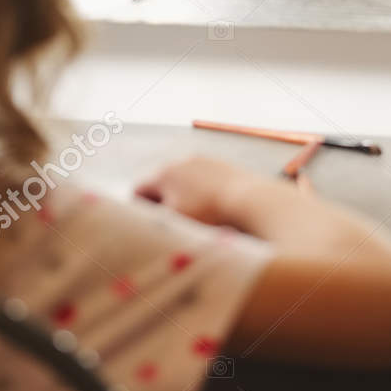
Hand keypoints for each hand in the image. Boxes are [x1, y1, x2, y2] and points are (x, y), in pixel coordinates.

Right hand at [134, 154, 312, 229]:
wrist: (253, 201)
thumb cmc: (209, 215)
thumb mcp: (173, 223)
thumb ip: (151, 223)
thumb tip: (138, 226)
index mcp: (164, 173)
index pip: (138, 192)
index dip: (138, 212)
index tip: (147, 229)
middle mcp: (182, 161)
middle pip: (162, 186)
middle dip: (162, 205)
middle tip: (171, 227)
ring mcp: (206, 161)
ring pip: (185, 185)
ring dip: (185, 201)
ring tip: (196, 221)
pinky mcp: (225, 167)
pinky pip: (206, 184)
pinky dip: (205, 197)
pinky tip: (215, 212)